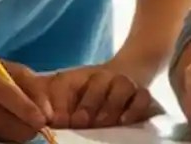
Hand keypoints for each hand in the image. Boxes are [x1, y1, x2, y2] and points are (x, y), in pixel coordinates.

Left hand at [45, 63, 163, 128]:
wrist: (132, 67)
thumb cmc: (93, 90)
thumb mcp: (71, 90)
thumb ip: (57, 102)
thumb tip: (46, 118)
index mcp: (81, 76)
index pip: (68, 83)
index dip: (61, 100)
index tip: (57, 119)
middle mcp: (105, 76)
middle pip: (97, 82)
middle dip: (88, 103)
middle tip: (79, 121)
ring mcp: (126, 83)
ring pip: (122, 86)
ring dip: (111, 105)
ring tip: (101, 122)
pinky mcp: (144, 94)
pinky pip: (143, 97)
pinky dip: (134, 109)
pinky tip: (123, 121)